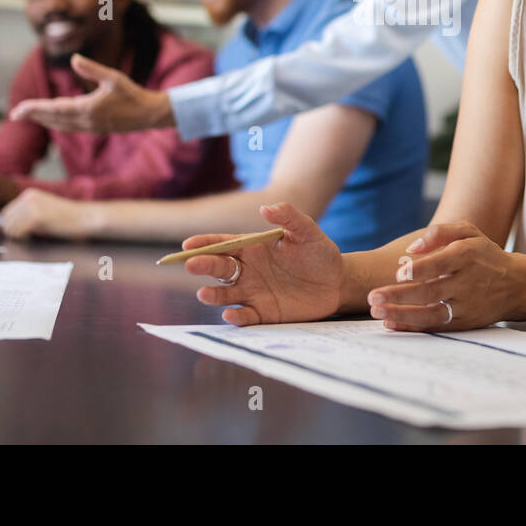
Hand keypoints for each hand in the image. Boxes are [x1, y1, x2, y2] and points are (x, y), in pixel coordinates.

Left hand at [2, 188, 99, 238]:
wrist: (84, 218)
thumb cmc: (66, 219)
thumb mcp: (43, 210)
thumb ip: (26, 214)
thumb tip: (8, 227)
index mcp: (29, 194)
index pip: (6, 214)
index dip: (13, 226)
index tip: (25, 233)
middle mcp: (28, 197)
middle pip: (6, 221)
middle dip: (14, 232)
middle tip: (30, 236)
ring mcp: (32, 206)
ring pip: (10, 228)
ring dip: (19, 236)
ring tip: (35, 236)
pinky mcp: (36, 216)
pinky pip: (19, 232)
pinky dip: (25, 238)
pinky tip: (37, 236)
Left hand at [8, 54, 172, 132]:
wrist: (148, 114)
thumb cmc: (132, 94)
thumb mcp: (113, 77)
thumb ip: (92, 69)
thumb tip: (74, 58)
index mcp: (88, 108)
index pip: (53, 109)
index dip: (34, 109)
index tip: (17, 110)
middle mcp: (86, 121)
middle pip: (53, 119)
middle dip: (33, 116)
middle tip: (14, 114)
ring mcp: (90, 127)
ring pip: (60, 125)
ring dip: (43, 120)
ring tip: (29, 116)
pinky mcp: (94, 128)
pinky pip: (69, 127)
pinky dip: (56, 123)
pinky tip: (52, 120)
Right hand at [186, 202, 343, 325]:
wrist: (338, 282)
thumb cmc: (319, 252)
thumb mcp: (307, 231)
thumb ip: (288, 217)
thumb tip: (266, 208)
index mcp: (252, 248)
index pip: (223, 244)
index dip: (204, 245)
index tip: (188, 246)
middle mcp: (247, 270)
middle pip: (219, 268)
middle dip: (203, 266)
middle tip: (191, 265)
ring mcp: (254, 292)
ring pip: (226, 294)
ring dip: (213, 295)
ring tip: (204, 293)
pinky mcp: (264, 313)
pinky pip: (245, 315)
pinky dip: (236, 316)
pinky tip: (230, 314)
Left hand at [367, 221, 517, 330]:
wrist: (517, 285)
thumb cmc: (485, 255)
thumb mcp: (469, 232)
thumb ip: (440, 232)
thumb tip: (413, 248)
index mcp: (468, 256)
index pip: (443, 264)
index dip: (421, 270)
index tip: (399, 273)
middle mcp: (467, 283)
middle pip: (431, 292)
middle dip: (400, 296)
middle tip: (373, 297)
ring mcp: (465, 306)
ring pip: (431, 314)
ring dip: (402, 315)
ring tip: (377, 312)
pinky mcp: (463, 322)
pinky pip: (436, 327)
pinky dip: (413, 327)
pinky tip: (391, 324)